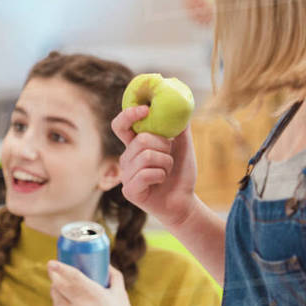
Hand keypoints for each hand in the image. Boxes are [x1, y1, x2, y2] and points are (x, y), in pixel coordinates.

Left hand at [47, 262, 150, 305]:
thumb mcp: (120, 292)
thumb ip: (113, 275)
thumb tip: (103, 263)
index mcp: (96, 294)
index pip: (73, 277)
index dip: (60, 268)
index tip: (52, 262)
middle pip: (60, 287)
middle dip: (53, 276)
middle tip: (52, 269)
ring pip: (57, 300)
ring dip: (54, 290)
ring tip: (56, 284)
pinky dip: (57, 304)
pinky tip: (59, 299)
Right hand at [110, 105, 197, 229]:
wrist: (184, 201)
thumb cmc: (181, 174)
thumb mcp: (183, 145)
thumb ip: (178, 125)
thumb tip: (179, 103)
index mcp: (134, 146)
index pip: (121, 126)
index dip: (129, 115)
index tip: (146, 109)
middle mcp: (126, 159)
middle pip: (141, 139)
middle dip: (163, 146)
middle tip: (169, 156)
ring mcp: (126, 175)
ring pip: (146, 156)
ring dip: (165, 163)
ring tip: (167, 171)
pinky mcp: (130, 191)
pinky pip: (146, 174)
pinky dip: (161, 176)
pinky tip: (161, 182)